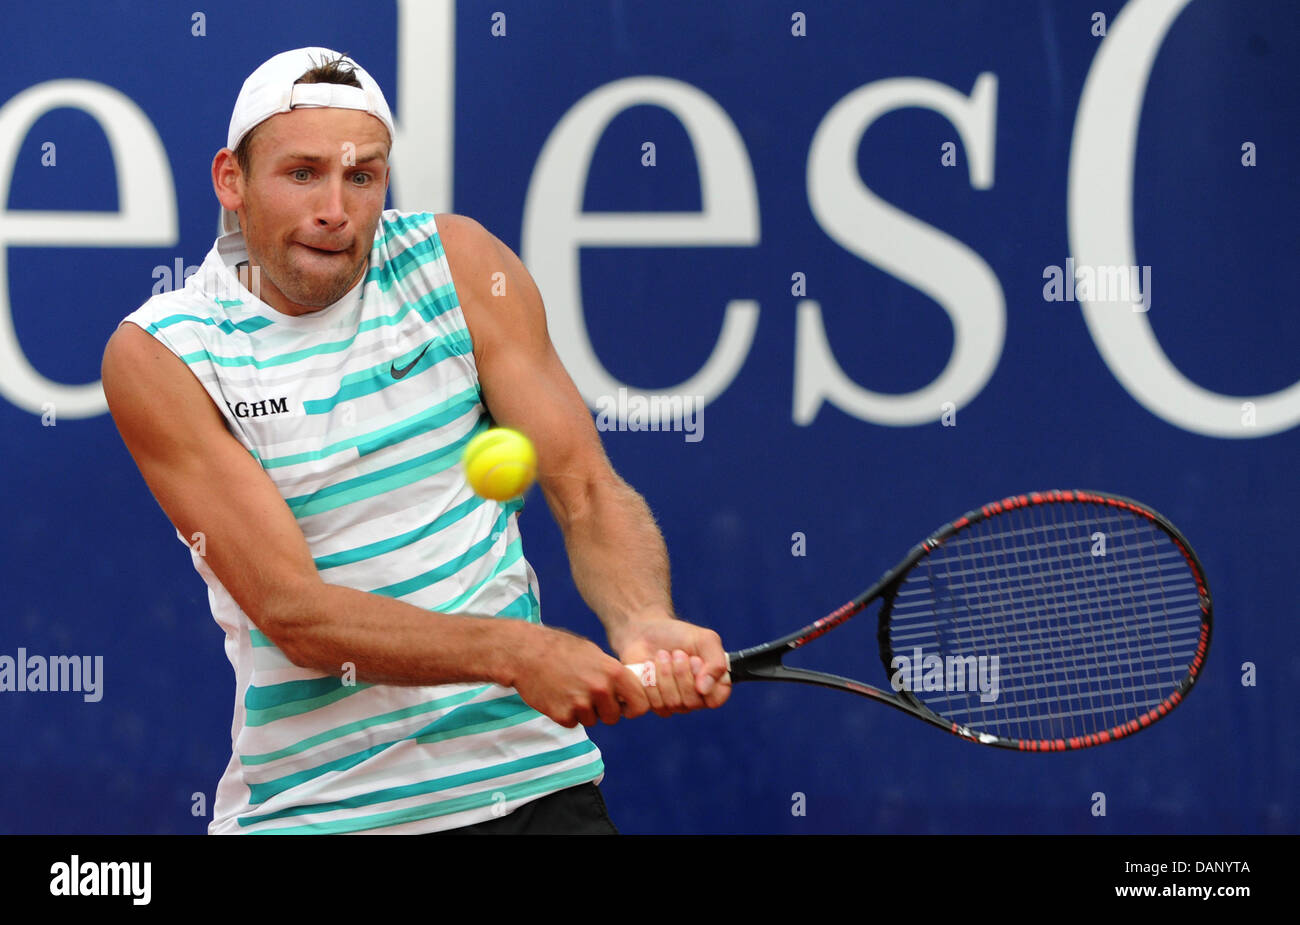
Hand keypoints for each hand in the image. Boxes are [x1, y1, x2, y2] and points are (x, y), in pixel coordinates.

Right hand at [506, 625, 650, 727]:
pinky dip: (567, 714)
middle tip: (589, 695)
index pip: (640, 704)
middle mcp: (600, 688)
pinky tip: (558, 695)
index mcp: (613, 672)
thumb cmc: (561, 649)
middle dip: (604, 711)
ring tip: (569, 690)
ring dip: (584, 712)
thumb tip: (630, 691)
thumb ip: (613, 674)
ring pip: (592, 721)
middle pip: (614, 717)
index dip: (633, 708)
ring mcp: (581, 703)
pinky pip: (573, 723)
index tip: (625, 708)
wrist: (526, 653)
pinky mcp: (563, 715)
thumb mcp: (594, 654)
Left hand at [610, 613, 731, 716]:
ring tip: (661, 655)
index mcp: (714, 685)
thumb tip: (705, 688)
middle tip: (676, 652)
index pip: (716, 698)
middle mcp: (696, 698)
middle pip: (692, 702)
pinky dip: (649, 680)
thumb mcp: (705, 639)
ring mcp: (675, 704)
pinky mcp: (654, 704)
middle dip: (681, 673)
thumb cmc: (679, 635)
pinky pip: (653, 704)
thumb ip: (716, 662)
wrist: (647, 632)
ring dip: (664, 674)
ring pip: (672, 703)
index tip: (695, 660)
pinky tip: (648, 665)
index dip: (705, 681)